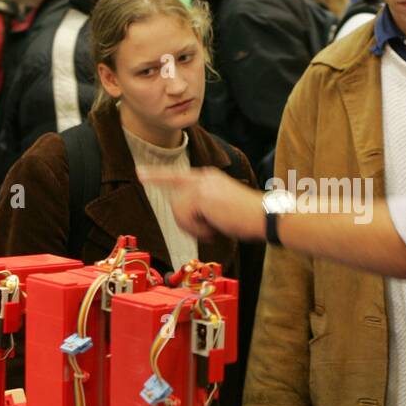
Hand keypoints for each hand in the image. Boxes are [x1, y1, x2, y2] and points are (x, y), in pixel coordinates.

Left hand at [137, 166, 264, 241]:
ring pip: (179, 212)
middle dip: (187, 223)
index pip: (176, 176)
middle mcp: (203, 177)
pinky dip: (198, 230)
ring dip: (194, 228)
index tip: (140, 173)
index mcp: (209, 178)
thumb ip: (203, 206)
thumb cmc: (249, 217)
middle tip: (209, 231)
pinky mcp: (201, 197)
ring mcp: (201, 186)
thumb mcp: (223, 206)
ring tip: (214, 229)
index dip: (157, 176)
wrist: (266, 216)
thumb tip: (185, 218)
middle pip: (176, 203)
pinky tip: (214, 229)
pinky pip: (186, 219)